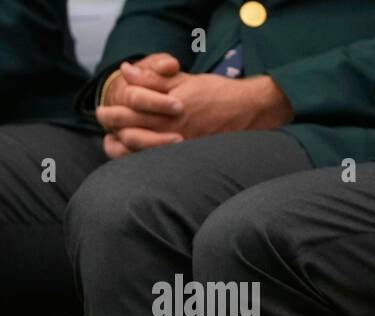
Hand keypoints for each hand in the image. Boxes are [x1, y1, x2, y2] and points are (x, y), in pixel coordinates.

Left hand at [98, 57, 292, 157]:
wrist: (249, 111)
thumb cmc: (217, 93)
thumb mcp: (183, 80)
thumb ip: (152, 79)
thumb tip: (125, 71)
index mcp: (166, 110)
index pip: (126, 113)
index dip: (110, 113)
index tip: (103, 111)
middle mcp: (171, 132)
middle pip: (128, 135)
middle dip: (112, 128)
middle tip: (106, 124)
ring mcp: (181, 148)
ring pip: (141, 154)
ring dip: (123, 148)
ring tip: (116, 140)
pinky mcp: (189, 157)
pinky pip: (158, 163)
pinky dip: (143, 159)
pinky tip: (138, 153)